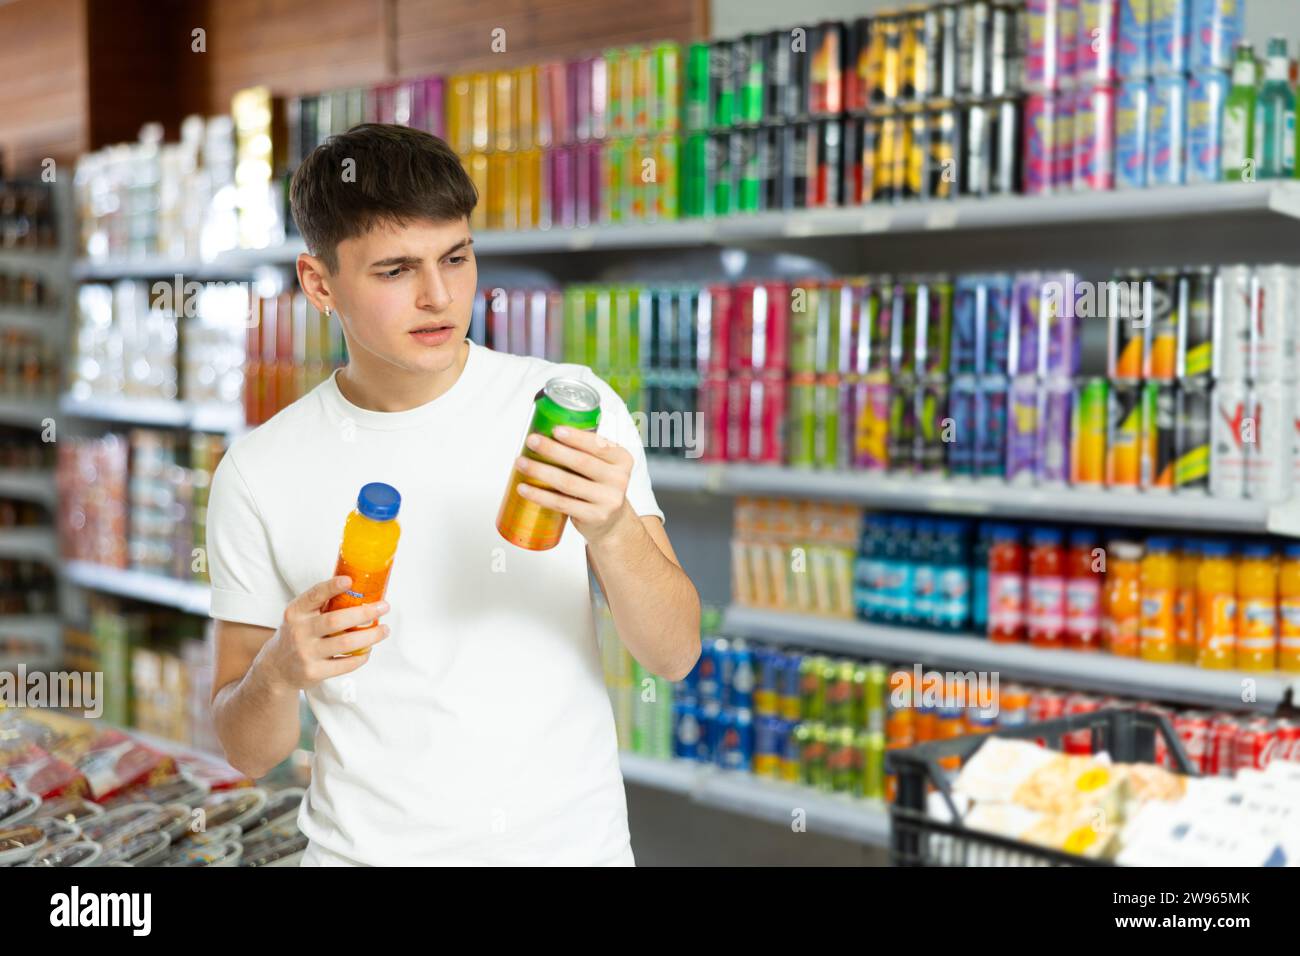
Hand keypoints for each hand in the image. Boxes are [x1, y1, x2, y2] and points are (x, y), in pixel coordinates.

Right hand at [260, 576, 390, 690]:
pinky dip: (361, 656)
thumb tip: (358, 587)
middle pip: (336, 620)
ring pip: (346, 643)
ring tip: (384, 630)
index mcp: (295, 613)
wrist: (277, 669)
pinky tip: (369, 649)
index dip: (331, 587)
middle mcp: (298, 632)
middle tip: (384, 607)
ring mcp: (306, 654)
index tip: (350, 580)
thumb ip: (320, 604)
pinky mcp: (314, 672)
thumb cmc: (297, 635)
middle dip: (364, 612)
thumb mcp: (300, 616)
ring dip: (370, 636)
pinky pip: (345, 664)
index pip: (313, 596)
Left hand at [513, 425, 635, 545]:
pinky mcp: (595, 517)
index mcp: (622, 459)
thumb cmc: (600, 487)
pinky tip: (524, 488)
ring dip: (541, 471)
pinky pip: (561, 503)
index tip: (554, 429)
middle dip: (553, 449)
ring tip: (521, 462)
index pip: (598, 444)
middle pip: (581, 462)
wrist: (613, 523)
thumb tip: (546, 433)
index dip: (576, 437)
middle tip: (532, 441)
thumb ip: (585, 451)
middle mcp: (619, 478)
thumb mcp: (604, 466)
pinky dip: (540, 495)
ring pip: (568, 483)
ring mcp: (608, 500)